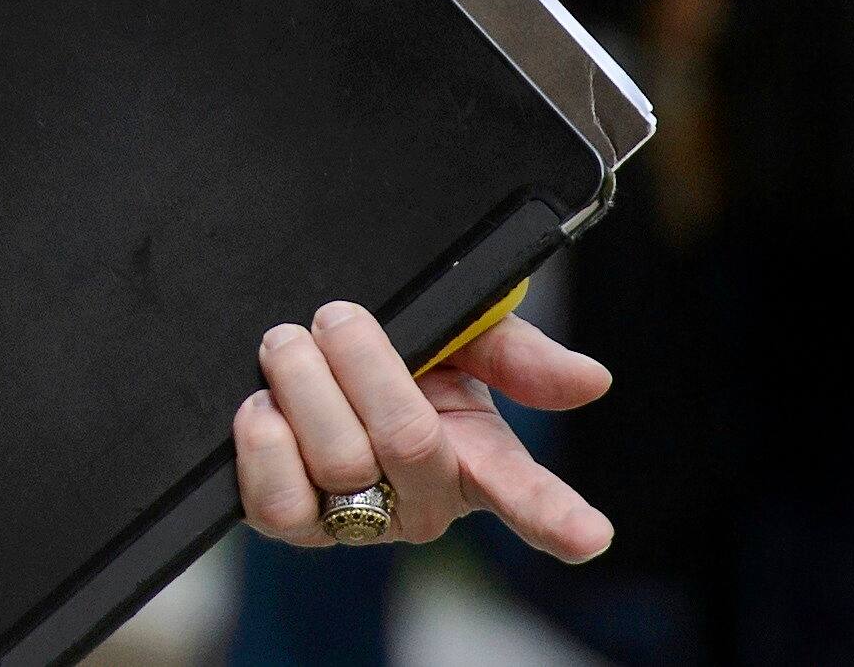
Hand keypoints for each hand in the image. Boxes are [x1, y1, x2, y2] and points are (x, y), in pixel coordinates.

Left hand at [234, 302, 613, 561]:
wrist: (299, 354)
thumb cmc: (399, 356)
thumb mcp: (458, 338)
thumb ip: (516, 354)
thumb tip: (592, 379)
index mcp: (476, 460)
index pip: (529, 495)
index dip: (560, 517)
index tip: (592, 536)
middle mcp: (422, 502)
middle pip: (407, 440)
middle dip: (364, 363)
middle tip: (334, 317)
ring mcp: (357, 521)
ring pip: (339, 465)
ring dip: (304, 388)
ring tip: (287, 348)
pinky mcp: (292, 524)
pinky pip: (279, 502)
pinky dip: (264, 443)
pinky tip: (261, 408)